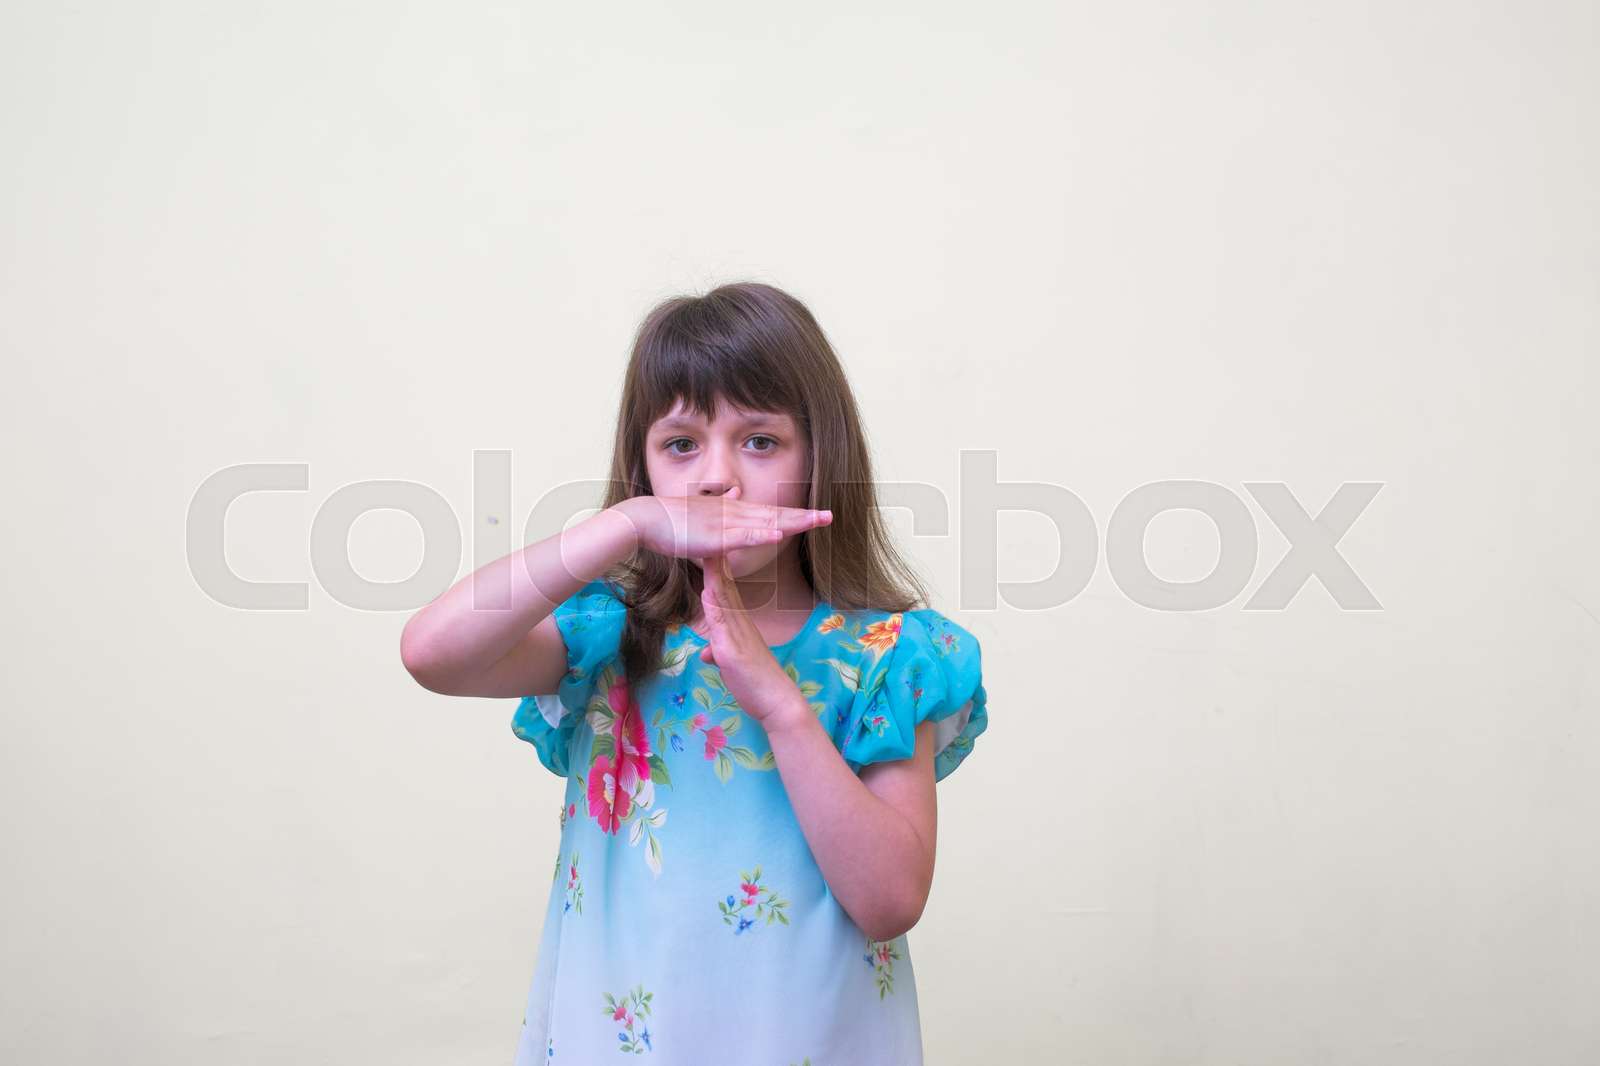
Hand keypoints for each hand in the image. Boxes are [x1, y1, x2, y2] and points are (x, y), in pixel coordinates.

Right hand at [614, 490, 830, 560]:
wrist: (646, 519)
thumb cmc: (670, 520)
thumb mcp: (701, 513)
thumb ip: (719, 506)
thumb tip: (733, 491)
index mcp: (731, 510)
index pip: (769, 513)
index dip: (793, 514)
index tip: (815, 515)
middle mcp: (733, 512)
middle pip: (776, 515)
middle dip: (804, 516)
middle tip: (830, 516)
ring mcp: (726, 523)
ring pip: (766, 523)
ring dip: (792, 522)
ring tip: (817, 521)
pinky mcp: (715, 536)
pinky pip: (744, 536)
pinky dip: (763, 536)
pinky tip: (780, 534)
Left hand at [692, 550, 812, 732]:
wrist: (776, 700)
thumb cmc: (755, 682)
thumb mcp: (731, 663)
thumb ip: (718, 653)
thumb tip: (707, 653)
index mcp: (738, 623)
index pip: (725, 589)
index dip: (715, 566)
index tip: (706, 544)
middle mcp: (739, 623)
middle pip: (724, 585)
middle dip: (714, 559)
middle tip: (708, 531)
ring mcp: (737, 635)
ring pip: (723, 599)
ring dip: (713, 574)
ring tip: (705, 548)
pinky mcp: (733, 652)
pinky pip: (721, 625)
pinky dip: (714, 606)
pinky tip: (708, 591)